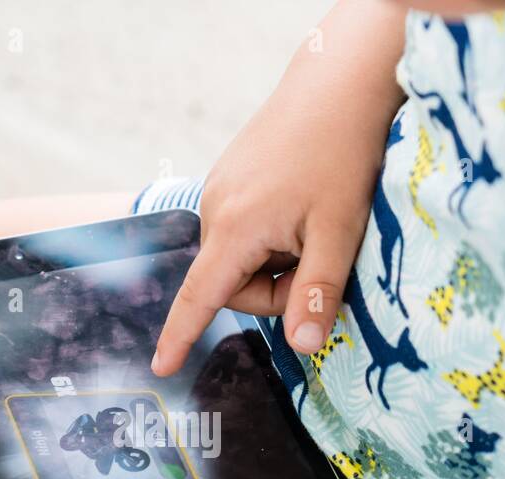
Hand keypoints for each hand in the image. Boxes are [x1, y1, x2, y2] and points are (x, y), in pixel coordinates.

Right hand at [151, 0, 406, 375]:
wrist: (338, 84)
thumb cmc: (343, 154)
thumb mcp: (341, 232)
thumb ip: (318, 293)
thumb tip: (303, 348)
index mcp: (235, 229)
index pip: (199, 298)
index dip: (180, 337)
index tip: (161, 368)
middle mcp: (214, 209)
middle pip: (234, 285)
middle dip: (275, 289)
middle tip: (319, 259)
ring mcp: (219, 190)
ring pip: (241, 258)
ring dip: (276, 260)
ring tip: (313, 223)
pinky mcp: (231, 178)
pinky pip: (244, 230)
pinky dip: (272, 235)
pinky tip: (301, 204)